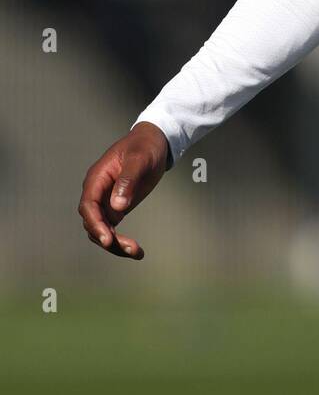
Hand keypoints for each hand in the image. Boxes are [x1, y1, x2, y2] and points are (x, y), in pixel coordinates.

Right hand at [78, 122, 169, 259]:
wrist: (154, 142)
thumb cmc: (145, 147)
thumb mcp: (139, 159)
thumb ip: (128, 180)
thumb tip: (117, 206)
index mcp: (97, 178)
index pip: (88, 206)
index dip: (95, 223)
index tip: (107, 239)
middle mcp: (97, 192)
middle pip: (93, 222)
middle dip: (108, 238)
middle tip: (131, 248)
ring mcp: (105, 201)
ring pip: (102, 230)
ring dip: (115, 244)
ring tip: (137, 252)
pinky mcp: (116, 207)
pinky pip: (112, 229)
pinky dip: (121, 241)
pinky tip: (136, 251)